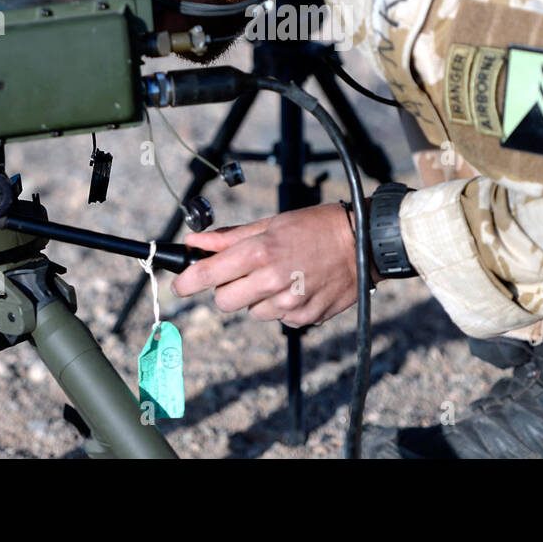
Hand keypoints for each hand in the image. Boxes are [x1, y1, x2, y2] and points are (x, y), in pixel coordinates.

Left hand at [172, 203, 358, 327]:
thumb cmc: (317, 226)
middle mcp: (272, 280)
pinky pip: (279, 318)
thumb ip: (230, 237)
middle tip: (243, 274)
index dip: (188, 282)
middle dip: (226, 290)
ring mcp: (289, 303)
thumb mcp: (272, 223)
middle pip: (224, 302)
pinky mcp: (304, 317)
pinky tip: (298, 286)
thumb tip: (195, 242)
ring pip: (252, 312)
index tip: (179, 286)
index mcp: (260, 252)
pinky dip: (282, 305)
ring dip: (257, 298)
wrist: (363, 244)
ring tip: (280, 276)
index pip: (209, 274)